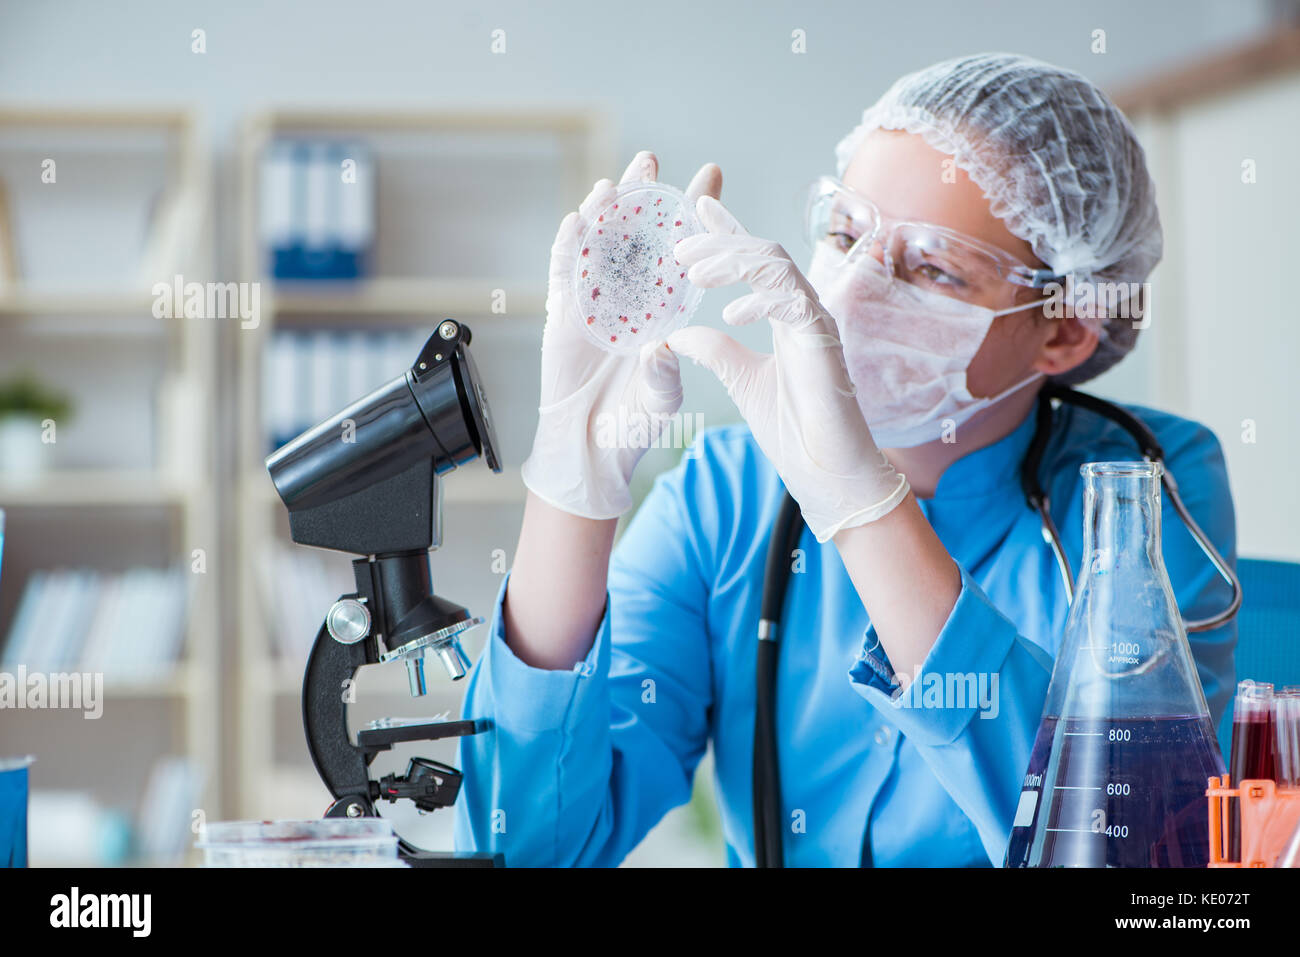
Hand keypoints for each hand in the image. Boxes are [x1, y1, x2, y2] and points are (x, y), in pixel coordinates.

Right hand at [519, 152, 721, 518]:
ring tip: (615, 183)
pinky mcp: (562, 320)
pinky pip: (562, 277)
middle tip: (652, 160)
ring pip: (596, 247)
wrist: (592, 454)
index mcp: (659, 308)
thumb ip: (665, 374)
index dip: (691, 213)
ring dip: (603, 213)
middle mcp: (627, 299)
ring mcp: (592, 306)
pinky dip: (567, 248)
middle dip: (641, 196)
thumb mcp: (662, 398)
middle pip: (633, 235)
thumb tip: (663, 346)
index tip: (711, 174)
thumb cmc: (632, 425)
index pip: (678, 250)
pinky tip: (577, 222)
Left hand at [666, 196, 909, 541]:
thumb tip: (678, 334)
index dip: (727, 233)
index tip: (696, 209)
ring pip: (776, 267)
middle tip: (679, 248)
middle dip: (719, 243)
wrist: (826, 470)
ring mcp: (815, 323)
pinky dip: (761, 302)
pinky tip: (730, 313)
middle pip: (761, 254)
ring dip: (733, 263)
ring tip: (695, 274)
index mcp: (783, 316)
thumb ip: (716, 352)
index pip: (752, 263)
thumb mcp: (740, 381)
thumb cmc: (794, 430)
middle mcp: (801, 310)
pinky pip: (793, 305)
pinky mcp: (824, 342)